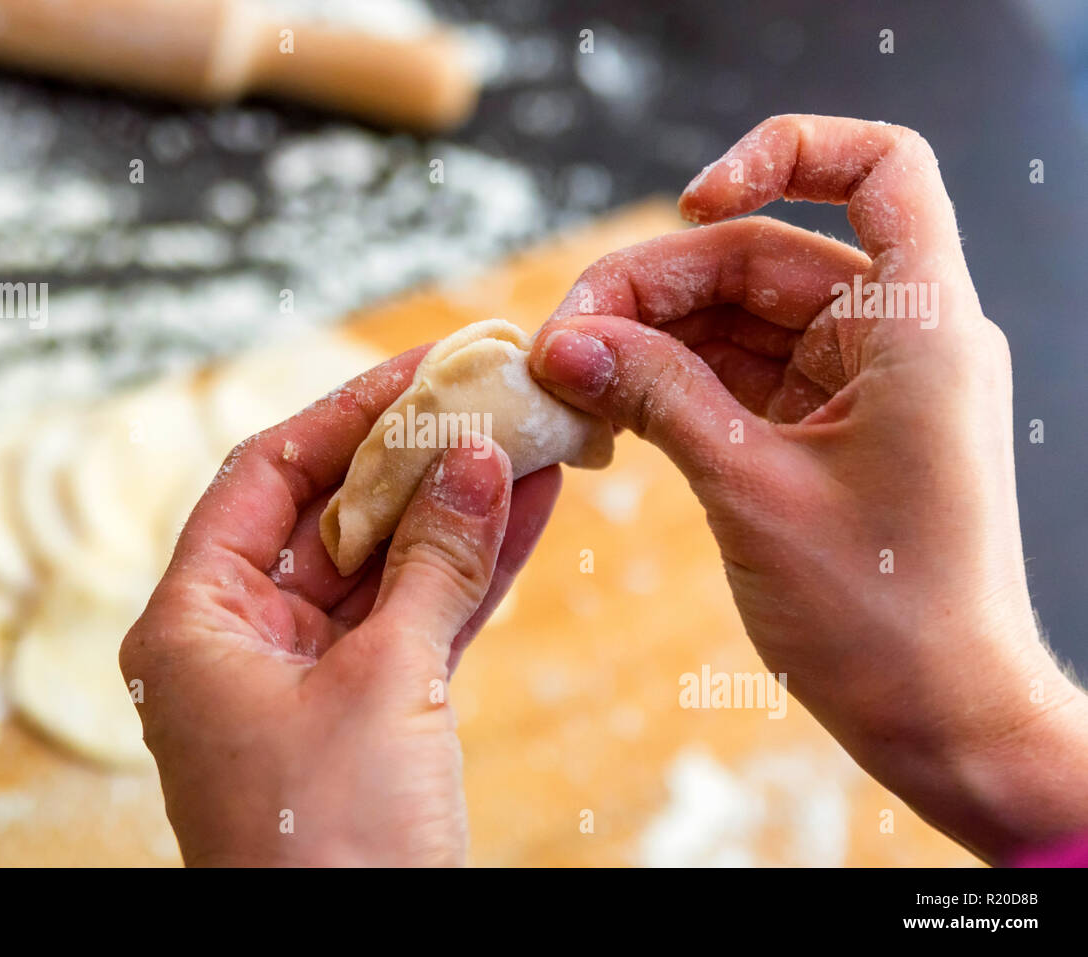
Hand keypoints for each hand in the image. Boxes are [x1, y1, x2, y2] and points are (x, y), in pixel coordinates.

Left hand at [120, 347, 560, 865]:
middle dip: (415, 458)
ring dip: (456, 509)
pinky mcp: (366, 714)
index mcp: (195, 623)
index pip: (263, 477)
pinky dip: (470, 573)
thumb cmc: (326, 845)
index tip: (421, 368)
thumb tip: (475, 458)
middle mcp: (241, 641)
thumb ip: (432, 565)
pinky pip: (417, 619)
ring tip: (529, 441)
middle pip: (329, 515)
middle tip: (488, 396)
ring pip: (386, 565)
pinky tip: (529, 515)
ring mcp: (305, 678)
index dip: (343, 415)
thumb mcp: (385, 687)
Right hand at [529, 114, 1087, 862]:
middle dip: (650, 287)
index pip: (877, 168)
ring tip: (562, 381)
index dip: (780, 157)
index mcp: (917, 325)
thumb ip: (656, 398)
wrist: (937, 717)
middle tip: (557, 342)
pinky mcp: (819, 429)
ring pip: (732, 317)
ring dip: (643, 341)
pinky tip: (602, 410)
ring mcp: (854, 383)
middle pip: (760, 254)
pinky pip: (731, 375)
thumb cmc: (881, 615)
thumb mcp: (751, 490)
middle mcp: (893, 336)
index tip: (690, 207)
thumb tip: (562, 342)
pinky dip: (665, 385)